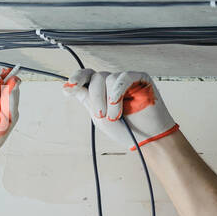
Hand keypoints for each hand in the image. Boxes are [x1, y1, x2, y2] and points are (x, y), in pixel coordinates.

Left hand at [63, 70, 178, 150]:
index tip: (68, 89)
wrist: (148, 138)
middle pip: (95, 78)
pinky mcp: (139, 78)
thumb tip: (68, 86)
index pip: (86, 77)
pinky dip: (117, 91)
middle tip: (102, 115)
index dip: (76, 79)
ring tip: (116, 116)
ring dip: (109, 100)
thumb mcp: (99, 117)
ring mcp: (126, 80)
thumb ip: (86, 99)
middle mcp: (112, 83)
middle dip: (95, 97)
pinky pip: (123, 77)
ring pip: (108, 78)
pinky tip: (118, 103)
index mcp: (101, 91)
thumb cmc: (126, 130)